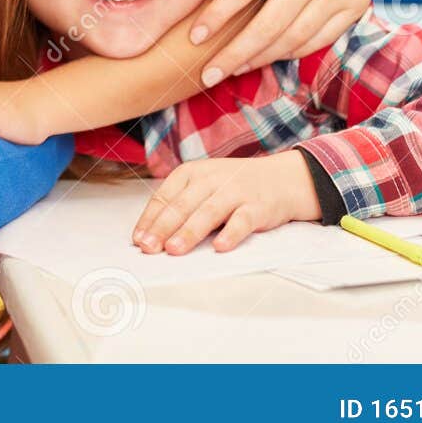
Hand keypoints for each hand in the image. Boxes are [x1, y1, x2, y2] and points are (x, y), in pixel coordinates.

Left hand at [131, 153, 319, 254]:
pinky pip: (242, 221)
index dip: (150, 219)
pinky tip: (219, 247)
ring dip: (189, 232)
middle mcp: (211, 179)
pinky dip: (230, 233)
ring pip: (207, 212)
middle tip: (149, 248)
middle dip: (162, 227)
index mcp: (192, 173)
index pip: (164, 196)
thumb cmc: (235, 187)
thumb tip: (152, 235)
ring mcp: (235, 191)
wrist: (283, 179)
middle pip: (182, 205)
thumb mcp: (204, 186)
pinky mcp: (257, 206)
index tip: (138, 240)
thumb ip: (181, 205)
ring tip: (174, 249)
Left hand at [190, 0, 384, 78]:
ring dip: (260, 58)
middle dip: (235, 53)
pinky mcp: (355, 6)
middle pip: (269, 23)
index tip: (194, 37)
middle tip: (209, 75)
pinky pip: (318, 39)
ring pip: (294, 37)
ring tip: (233, 69)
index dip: (217, 15)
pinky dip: (290, 53)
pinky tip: (268, 57)